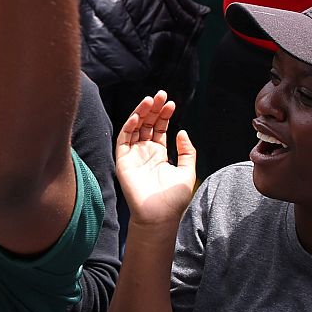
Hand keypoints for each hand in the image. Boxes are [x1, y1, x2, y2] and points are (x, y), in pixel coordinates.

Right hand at [114, 92, 196, 226]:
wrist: (160, 216)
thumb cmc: (174, 199)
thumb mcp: (187, 171)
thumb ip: (187, 151)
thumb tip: (182, 131)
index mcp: (159, 154)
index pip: (159, 128)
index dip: (164, 115)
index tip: (172, 104)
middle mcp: (145, 152)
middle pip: (147, 124)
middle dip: (153, 109)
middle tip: (161, 95)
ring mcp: (133, 156)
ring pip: (135, 128)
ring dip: (142, 113)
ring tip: (151, 100)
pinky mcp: (123, 161)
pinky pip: (124, 139)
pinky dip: (130, 126)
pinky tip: (139, 116)